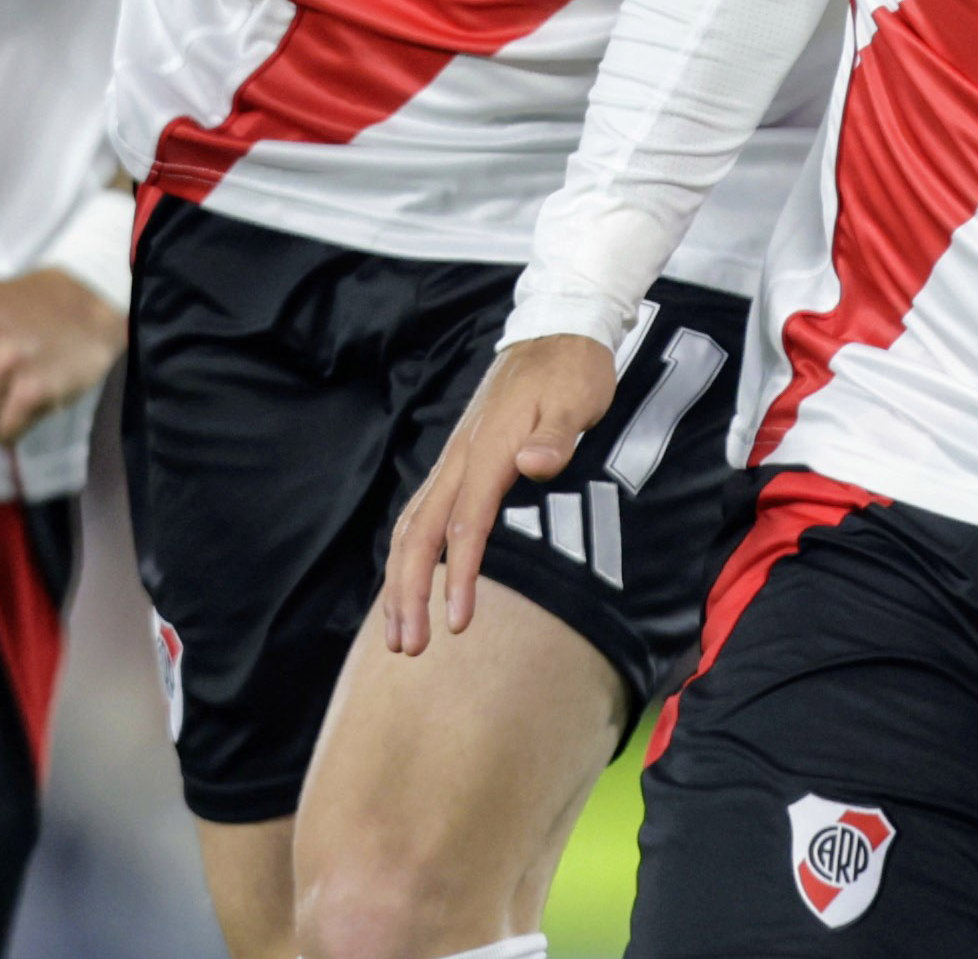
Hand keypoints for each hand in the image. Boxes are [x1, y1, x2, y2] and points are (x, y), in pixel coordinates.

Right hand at [380, 333, 616, 654]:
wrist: (557, 330)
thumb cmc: (572, 370)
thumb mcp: (579, 398)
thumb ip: (556, 435)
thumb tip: (533, 464)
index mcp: (489, 449)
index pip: (466, 523)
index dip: (460, 575)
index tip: (458, 622)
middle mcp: (461, 457)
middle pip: (419, 532)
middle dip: (408, 592)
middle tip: (408, 648)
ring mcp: (455, 459)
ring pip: (411, 526)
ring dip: (400, 581)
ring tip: (398, 632)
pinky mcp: (459, 462)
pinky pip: (421, 514)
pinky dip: (408, 554)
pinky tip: (408, 584)